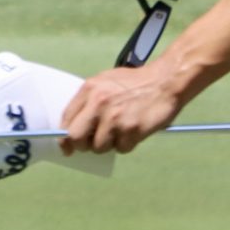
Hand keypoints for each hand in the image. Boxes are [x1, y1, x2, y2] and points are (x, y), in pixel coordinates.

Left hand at [62, 59, 184, 154]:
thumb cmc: (135, 82)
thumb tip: (75, 126)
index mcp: (90, 90)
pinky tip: (134, 131)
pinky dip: (126, 144)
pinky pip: (121, 149)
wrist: (165, 81)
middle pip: (76, 138)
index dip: (65, 137)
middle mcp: (99, 103)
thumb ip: (89, 101)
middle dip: (82, 145)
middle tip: (92, 144)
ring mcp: (115, 118)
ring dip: (109, 144)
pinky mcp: (131, 130)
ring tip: (121, 130)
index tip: (67, 146)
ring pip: (99, 147)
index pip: (66, 119)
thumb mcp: (105, 82)